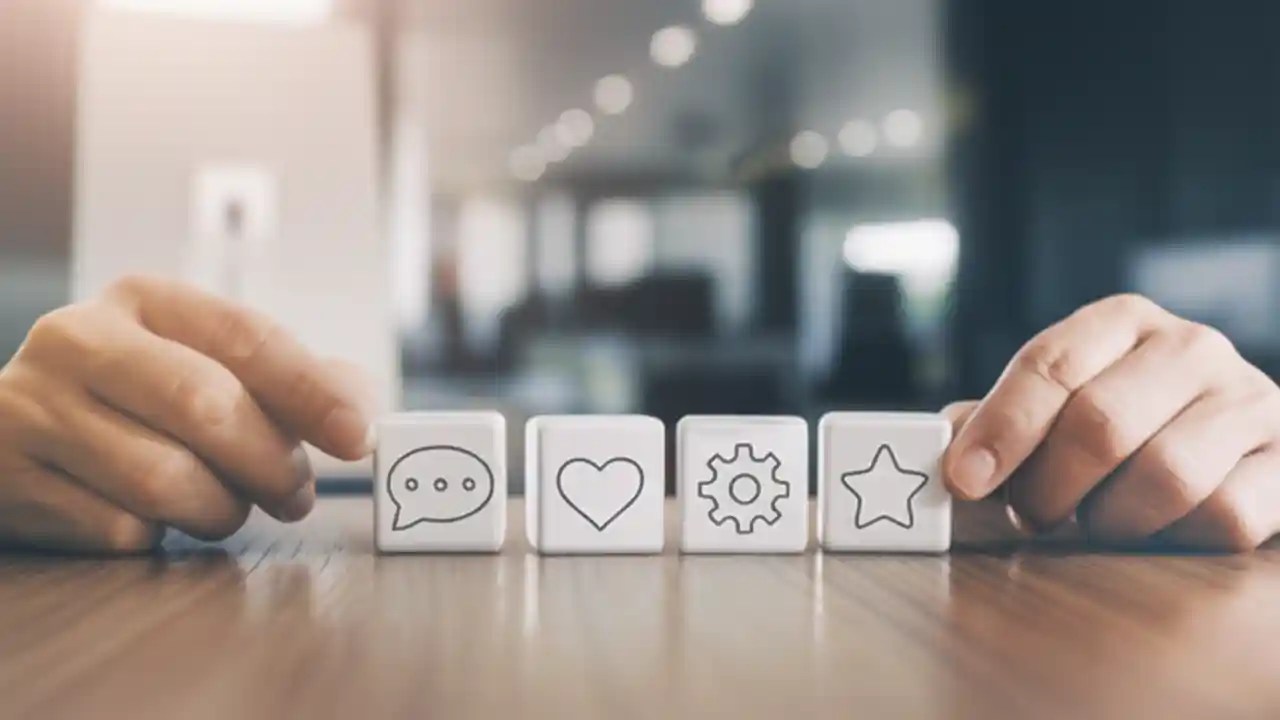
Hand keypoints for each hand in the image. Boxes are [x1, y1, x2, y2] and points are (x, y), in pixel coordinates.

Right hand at [0, 276, 374, 552]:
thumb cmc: (134, 397)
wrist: (11, 433)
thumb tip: (361, 408)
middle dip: (271, 463)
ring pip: (165, 479)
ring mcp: (34, 409)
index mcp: (144, 299)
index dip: (312, 391)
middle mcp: (79, 340)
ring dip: (220, 510)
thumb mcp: (204, 363)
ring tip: (228, 507)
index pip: (246, 338)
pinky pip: (120, 529)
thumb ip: (289, 381)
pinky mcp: (10, 479)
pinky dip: (159, 535)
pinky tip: (156, 516)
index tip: (358, 436)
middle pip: (207, 407)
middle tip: (296, 495)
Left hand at [943, 294, 1279, 551]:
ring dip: (1110, 519)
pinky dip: (1173, 537)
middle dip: (1048, 487)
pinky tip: (1156, 528)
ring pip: (1164, 475)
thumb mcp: (1064, 400)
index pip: (1049, 365)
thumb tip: (944, 449)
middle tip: (1031, 513)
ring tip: (1095, 519)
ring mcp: (1249, 400)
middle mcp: (1190, 347)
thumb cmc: (1127, 420)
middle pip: (1101, 425)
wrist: (1235, 435)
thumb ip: (1001, 419)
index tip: (963, 479)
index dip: (1001, 428)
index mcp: (1122, 321)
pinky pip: (1223, 516)